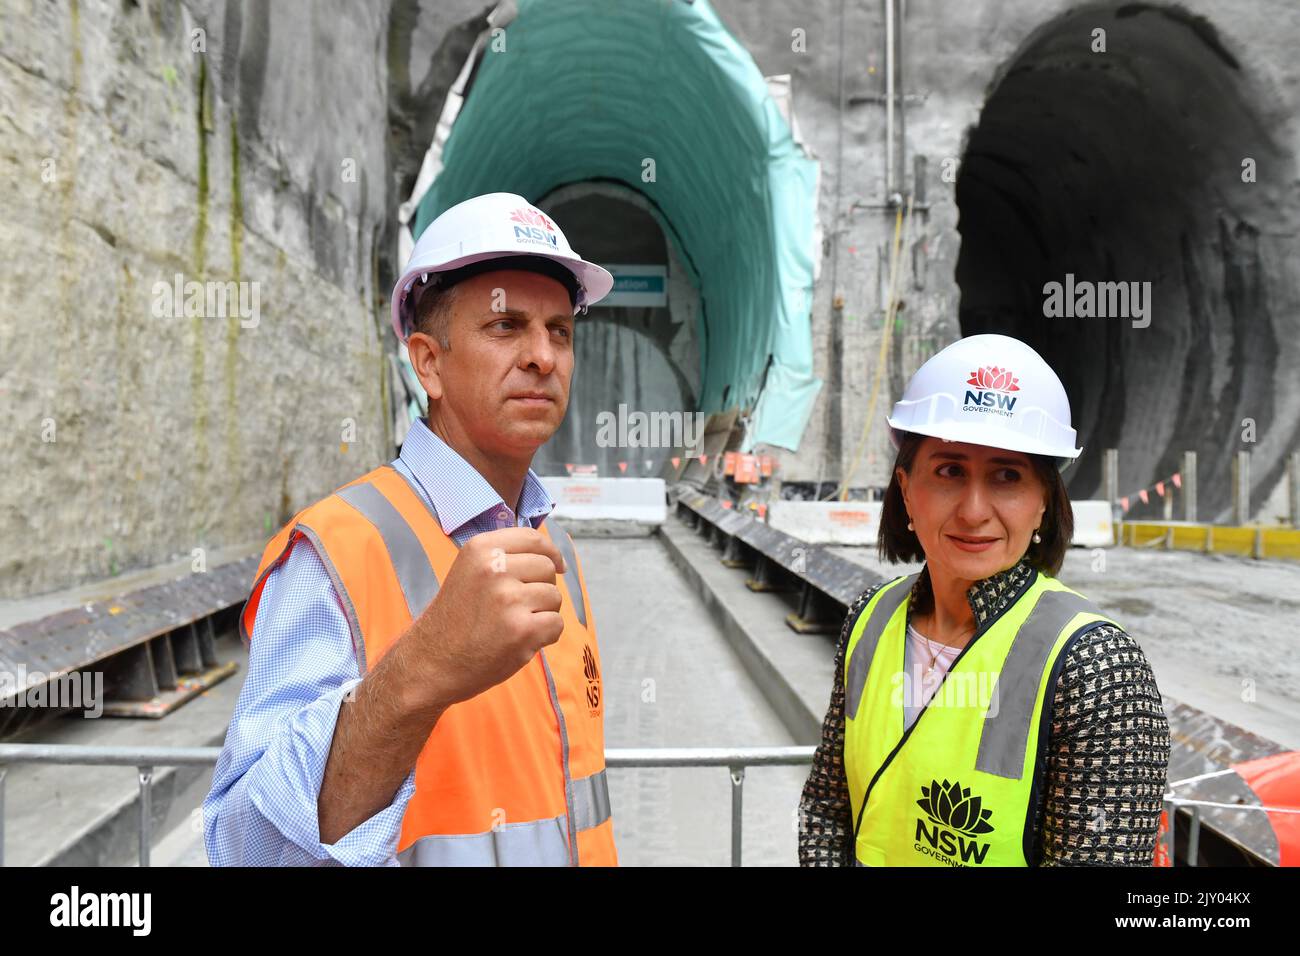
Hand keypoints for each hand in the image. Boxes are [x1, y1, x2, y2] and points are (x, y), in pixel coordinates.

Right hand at [406, 526, 566, 711]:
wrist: (431, 661)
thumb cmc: (456, 618)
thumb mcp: (470, 571)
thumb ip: (505, 558)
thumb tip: (552, 557)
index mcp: (481, 549)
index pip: (533, 539)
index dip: (551, 553)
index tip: (557, 566)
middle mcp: (494, 569)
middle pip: (547, 569)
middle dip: (542, 589)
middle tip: (518, 608)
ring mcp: (509, 599)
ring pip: (554, 597)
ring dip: (542, 613)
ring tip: (513, 625)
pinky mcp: (522, 629)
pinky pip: (556, 624)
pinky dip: (545, 636)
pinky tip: (519, 641)